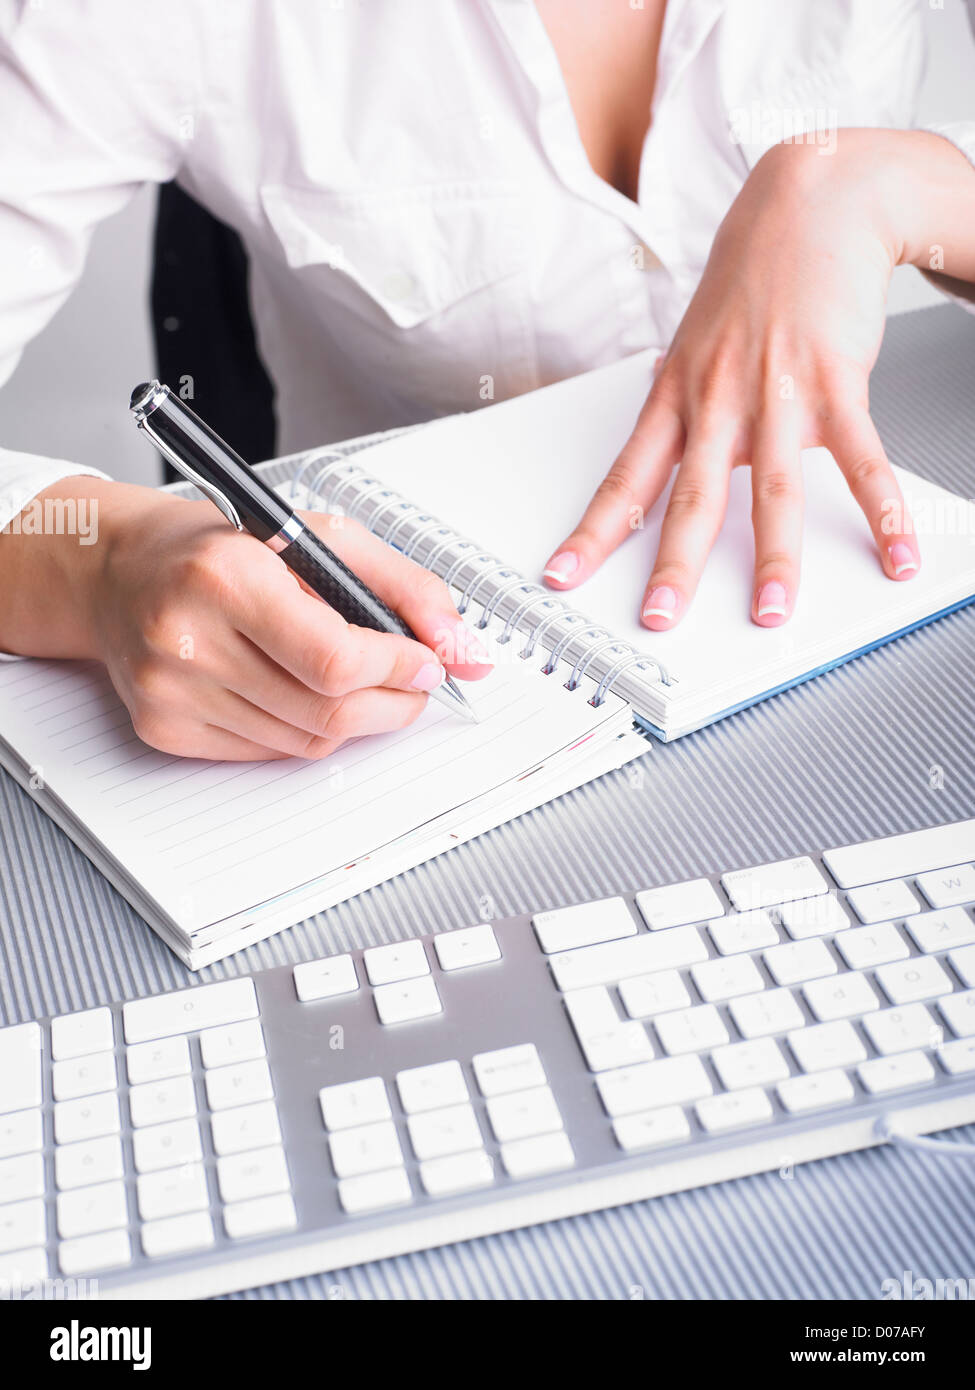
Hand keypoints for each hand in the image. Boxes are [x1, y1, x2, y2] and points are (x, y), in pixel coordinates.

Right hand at [44, 482, 490, 758]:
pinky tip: (307, 695)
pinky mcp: (163, 729)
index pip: (336, 659)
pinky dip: (307, 732)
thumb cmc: (222, 547)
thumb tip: (463, 648)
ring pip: (305, 741)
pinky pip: (269, 753)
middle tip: (413, 680)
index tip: (425, 661)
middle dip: (392, 702)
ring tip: (365, 684)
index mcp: (225, 575)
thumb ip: (405, 587)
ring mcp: (171, 692)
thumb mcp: (321, 536)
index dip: (398, 669)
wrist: (119, 571)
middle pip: (327, 711)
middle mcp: (188, 638)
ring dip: (356, 720)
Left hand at [544, 132, 942, 628]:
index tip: (563, 577)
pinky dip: (882, 510)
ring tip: (772, 610)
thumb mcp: (696, 346)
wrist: (811, 203)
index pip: (624, 479)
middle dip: (674, 565)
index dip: (593, 533)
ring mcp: (777, 391)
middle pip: (691, 496)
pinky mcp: (836, 379)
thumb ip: (683, 410)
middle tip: (660, 617)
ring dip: (775, 556)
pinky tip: (895, 551)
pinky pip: (860, 456)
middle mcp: (718, 399)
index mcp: (677, 398)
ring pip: (772, 488)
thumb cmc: (752, 280)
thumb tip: (665, 457)